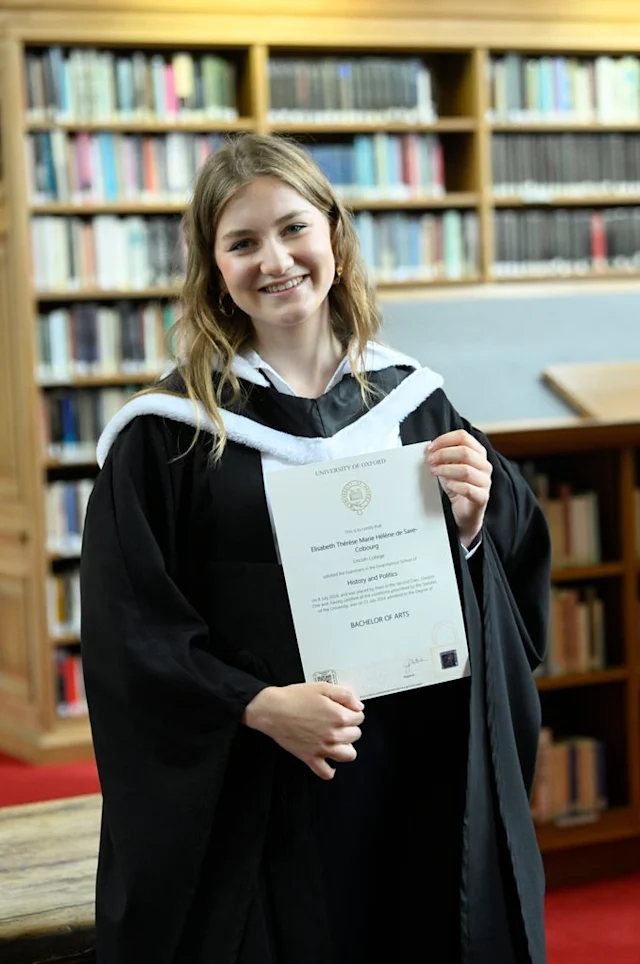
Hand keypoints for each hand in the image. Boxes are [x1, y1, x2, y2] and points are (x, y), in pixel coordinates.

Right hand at [242, 683, 364, 779]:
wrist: (272, 710)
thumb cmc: (293, 698)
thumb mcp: (322, 687)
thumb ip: (345, 694)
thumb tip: (358, 705)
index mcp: (338, 716)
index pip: (359, 718)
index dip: (354, 712)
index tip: (347, 711)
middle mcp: (333, 734)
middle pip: (356, 735)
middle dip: (350, 727)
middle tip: (339, 722)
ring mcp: (322, 749)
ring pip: (349, 755)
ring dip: (346, 747)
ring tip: (338, 740)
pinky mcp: (310, 758)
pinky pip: (326, 773)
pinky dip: (330, 769)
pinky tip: (328, 759)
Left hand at [426, 429, 491, 547]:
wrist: (465, 511)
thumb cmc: (458, 486)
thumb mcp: (449, 467)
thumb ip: (443, 456)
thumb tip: (430, 449)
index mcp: (478, 453)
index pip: (463, 436)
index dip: (444, 439)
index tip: (431, 447)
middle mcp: (485, 466)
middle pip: (465, 451)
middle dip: (443, 454)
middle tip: (431, 461)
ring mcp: (485, 482)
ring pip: (465, 470)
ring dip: (445, 470)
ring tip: (435, 472)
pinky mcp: (482, 497)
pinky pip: (467, 488)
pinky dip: (454, 485)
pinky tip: (447, 485)